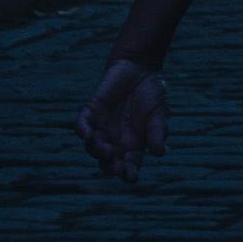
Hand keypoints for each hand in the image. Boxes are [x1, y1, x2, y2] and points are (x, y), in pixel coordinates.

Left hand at [79, 56, 169, 184]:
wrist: (140, 65)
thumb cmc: (152, 91)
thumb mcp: (159, 112)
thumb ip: (158, 131)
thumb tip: (160, 152)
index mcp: (132, 144)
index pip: (128, 165)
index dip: (128, 173)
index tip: (131, 176)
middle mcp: (114, 140)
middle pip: (108, 161)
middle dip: (109, 166)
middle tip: (114, 166)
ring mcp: (101, 126)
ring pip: (93, 146)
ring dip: (96, 150)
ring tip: (103, 149)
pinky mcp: (91, 111)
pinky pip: (82, 125)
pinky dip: (82, 131)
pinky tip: (88, 135)